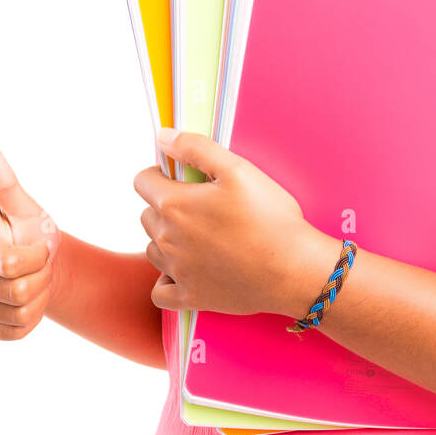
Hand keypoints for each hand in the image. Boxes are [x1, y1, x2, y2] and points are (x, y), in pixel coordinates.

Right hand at [0, 140, 59, 339]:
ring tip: (32, 279)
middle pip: (18, 292)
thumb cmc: (30, 231)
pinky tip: (27, 300)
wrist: (39, 266)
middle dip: (40, 277)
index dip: (36, 257)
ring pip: (20, 314)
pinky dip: (33, 318)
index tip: (37, 245)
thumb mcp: (24, 207)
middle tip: (37, 265)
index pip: (10, 264)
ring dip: (39, 297)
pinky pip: (18, 332)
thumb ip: (3, 182)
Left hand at [134, 128, 331, 316]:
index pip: (142, 181)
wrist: (293, 269)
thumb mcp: (238, 169)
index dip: (160, 173)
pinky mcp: (190, 297)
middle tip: (201, 206)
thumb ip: (195, 148)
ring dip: (167, 240)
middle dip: (165, 206)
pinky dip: (168, 279)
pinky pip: (160, 291)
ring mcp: (177, 271)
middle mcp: (167, 239)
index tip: (184, 178)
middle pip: (147, 215)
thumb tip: (163, 138)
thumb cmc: (270, 218)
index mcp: (174, 205)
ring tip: (201, 236)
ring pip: (153, 249)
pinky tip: (187, 269)